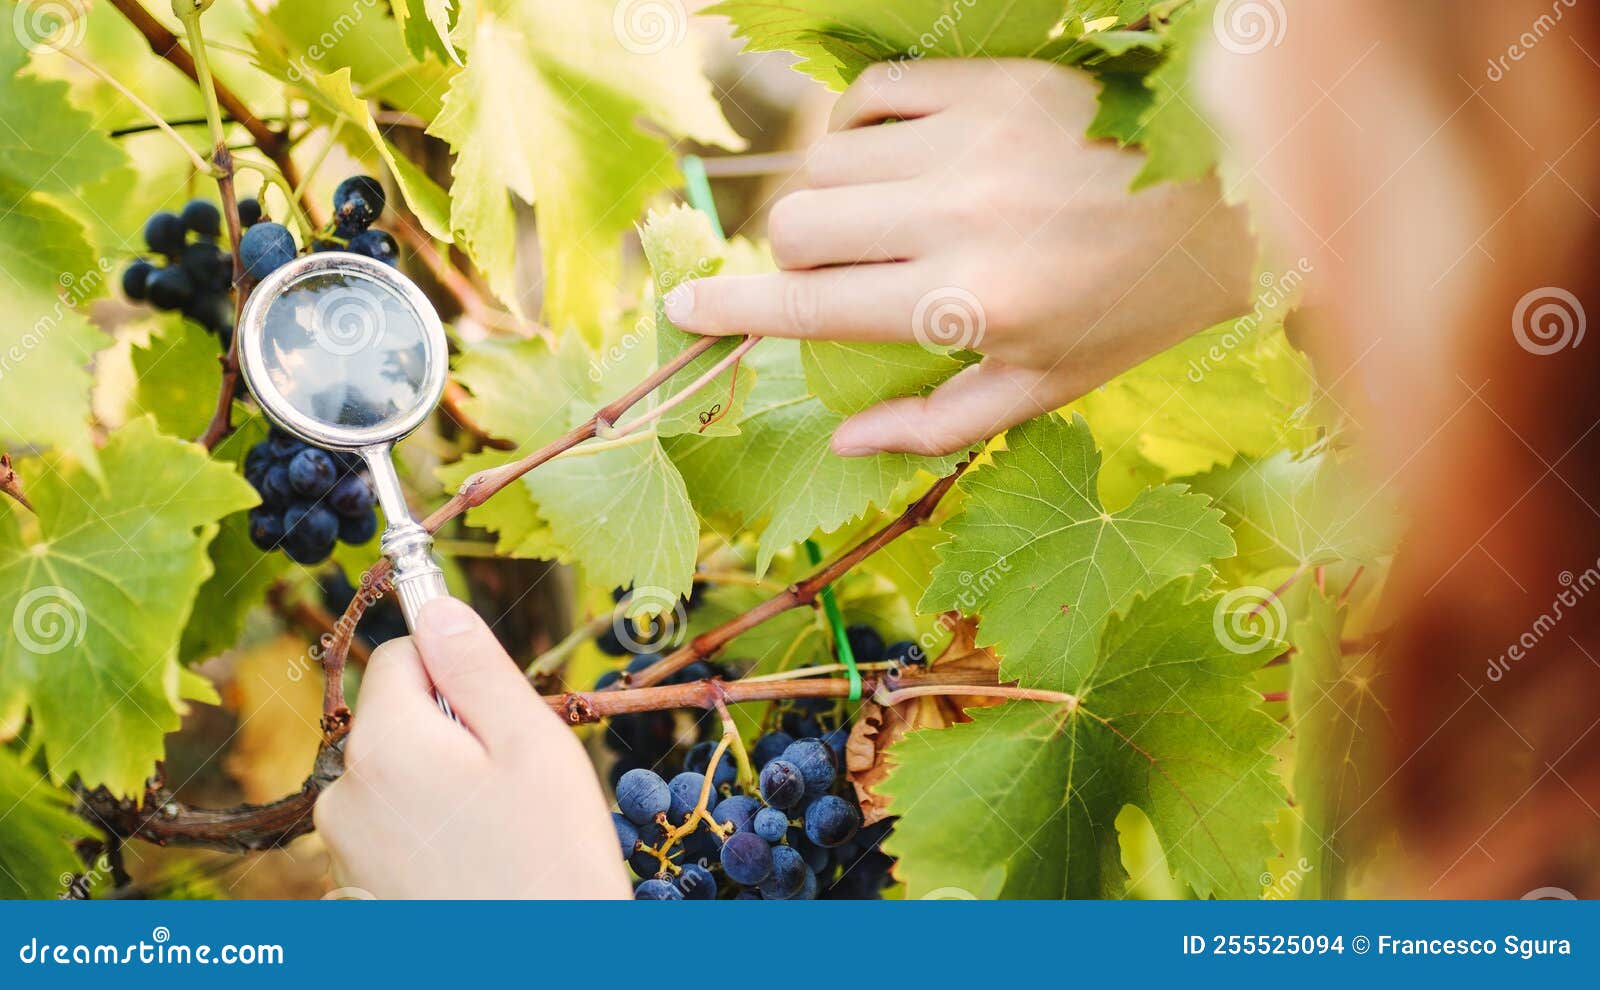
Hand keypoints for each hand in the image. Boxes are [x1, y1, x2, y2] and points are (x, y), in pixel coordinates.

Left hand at [314, 597, 628, 899]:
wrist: (543, 972)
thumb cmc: (550, 860)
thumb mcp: (531, 745)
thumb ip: (476, 667)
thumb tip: (437, 605)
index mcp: (385, 744)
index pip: (401, 654)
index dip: (456, 670)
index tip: (499, 710)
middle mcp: (344, 793)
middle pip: (395, 716)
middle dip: (449, 730)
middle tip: (510, 779)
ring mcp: (344, 849)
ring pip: (395, 772)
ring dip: (439, 782)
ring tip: (497, 830)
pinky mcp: (355, 889)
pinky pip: (391, 826)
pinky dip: (427, 832)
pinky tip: (473, 865)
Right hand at [664, 58, 1254, 456]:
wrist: (1240, 199)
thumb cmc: (1138, 310)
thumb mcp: (1047, 389)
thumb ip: (935, 423)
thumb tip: (841, 442)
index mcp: (967, 306)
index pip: (811, 306)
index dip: (732, 309)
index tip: (682, 306)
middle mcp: (958, 218)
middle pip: (799, 223)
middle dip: (795, 257)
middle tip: (837, 271)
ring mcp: (973, 139)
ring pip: (827, 159)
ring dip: (831, 196)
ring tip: (881, 215)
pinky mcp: (994, 80)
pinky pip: (872, 95)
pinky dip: (863, 129)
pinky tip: (899, 156)